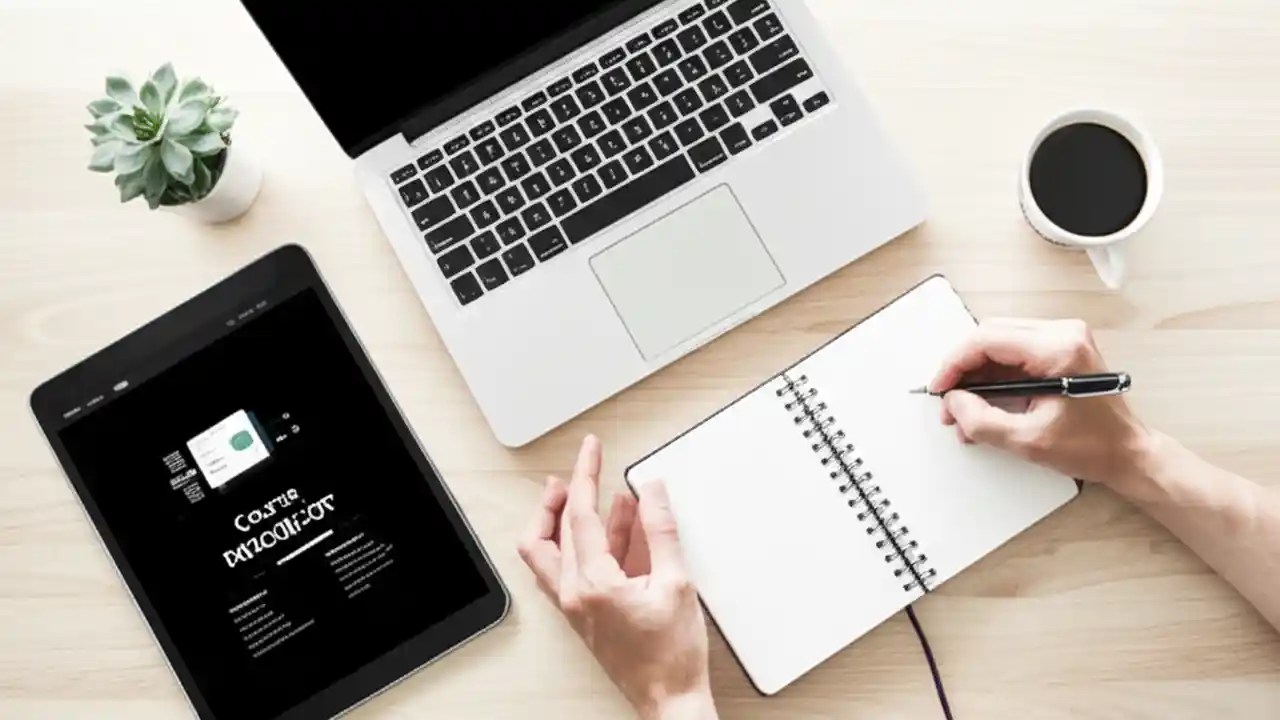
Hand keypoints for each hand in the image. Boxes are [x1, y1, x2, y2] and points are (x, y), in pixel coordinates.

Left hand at [518, 436, 715, 719]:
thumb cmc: (672, 656)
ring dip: (571, 522)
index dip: (585, 475)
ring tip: (606, 499)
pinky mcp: (585, 616)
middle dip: (560, 498)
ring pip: (551, 554)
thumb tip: (653, 491)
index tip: (591, 451)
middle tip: (576, 474)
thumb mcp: (677, 583)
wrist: (669, 700)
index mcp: (592, 585)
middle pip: (547, 534)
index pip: (579, 516)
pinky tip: (618, 533)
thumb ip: (662, 530)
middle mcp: (574, 596)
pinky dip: (586, 546)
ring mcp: (576, 608)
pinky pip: (570, 571)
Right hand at [930, 319, 1153, 495]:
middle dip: (963, 369)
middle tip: (950, 403)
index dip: (954, 364)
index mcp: (1058, 350)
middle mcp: (1063, 333)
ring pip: (999, 342)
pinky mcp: (1062, 347)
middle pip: (990, 335)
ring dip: (977, 374)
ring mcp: (1064, 337)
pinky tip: (985, 403)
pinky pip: (1014, 352)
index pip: (987, 340)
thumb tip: (953, 402)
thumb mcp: (1028, 441)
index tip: (939, 389)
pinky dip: (994, 376)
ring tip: (965, 410)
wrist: (1128, 453)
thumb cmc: (1091, 448)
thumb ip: (982, 421)